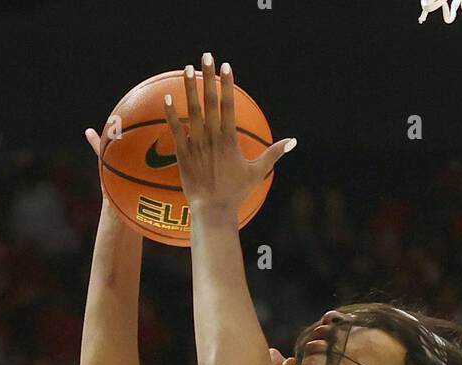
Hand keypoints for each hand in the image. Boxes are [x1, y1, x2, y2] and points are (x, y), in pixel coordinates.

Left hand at [163, 54, 295, 213]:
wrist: (213, 210)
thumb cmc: (237, 192)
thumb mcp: (258, 172)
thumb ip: (274, 153)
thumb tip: (293, 142)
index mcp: (230, 140)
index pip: (228, 105)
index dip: (227, 84)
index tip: (226, 66)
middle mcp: (213, 138)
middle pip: (210, 101)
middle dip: (208, 77)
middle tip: (206, 56)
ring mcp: (197, 144)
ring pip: (193, 111)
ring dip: (190, 88)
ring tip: (188, 68)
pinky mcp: (183, 154)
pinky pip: (176, 130)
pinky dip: (171, 113)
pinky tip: (167, 96)